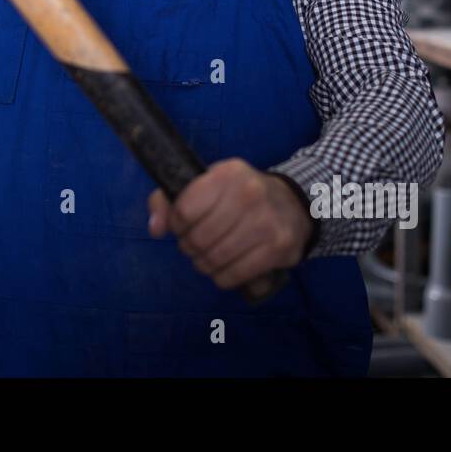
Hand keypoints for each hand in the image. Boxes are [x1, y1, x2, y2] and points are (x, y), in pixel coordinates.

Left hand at [147, 159, 313, 289]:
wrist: (295, 204)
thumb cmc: (239, 194)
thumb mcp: (207, 185)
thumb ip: (169, 201)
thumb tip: (155, 229)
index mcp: (227, 174)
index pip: (184, 211)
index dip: (177, 224)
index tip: (183, 226)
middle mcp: (249, 194)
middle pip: (198, 238)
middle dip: (189, 247)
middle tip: (195, 245)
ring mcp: (266, 222)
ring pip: (214, 259)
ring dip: (204, 264)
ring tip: (208, 256)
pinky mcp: (278, 248)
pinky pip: (234, 275)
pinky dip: (222, 277)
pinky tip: (225, 267)